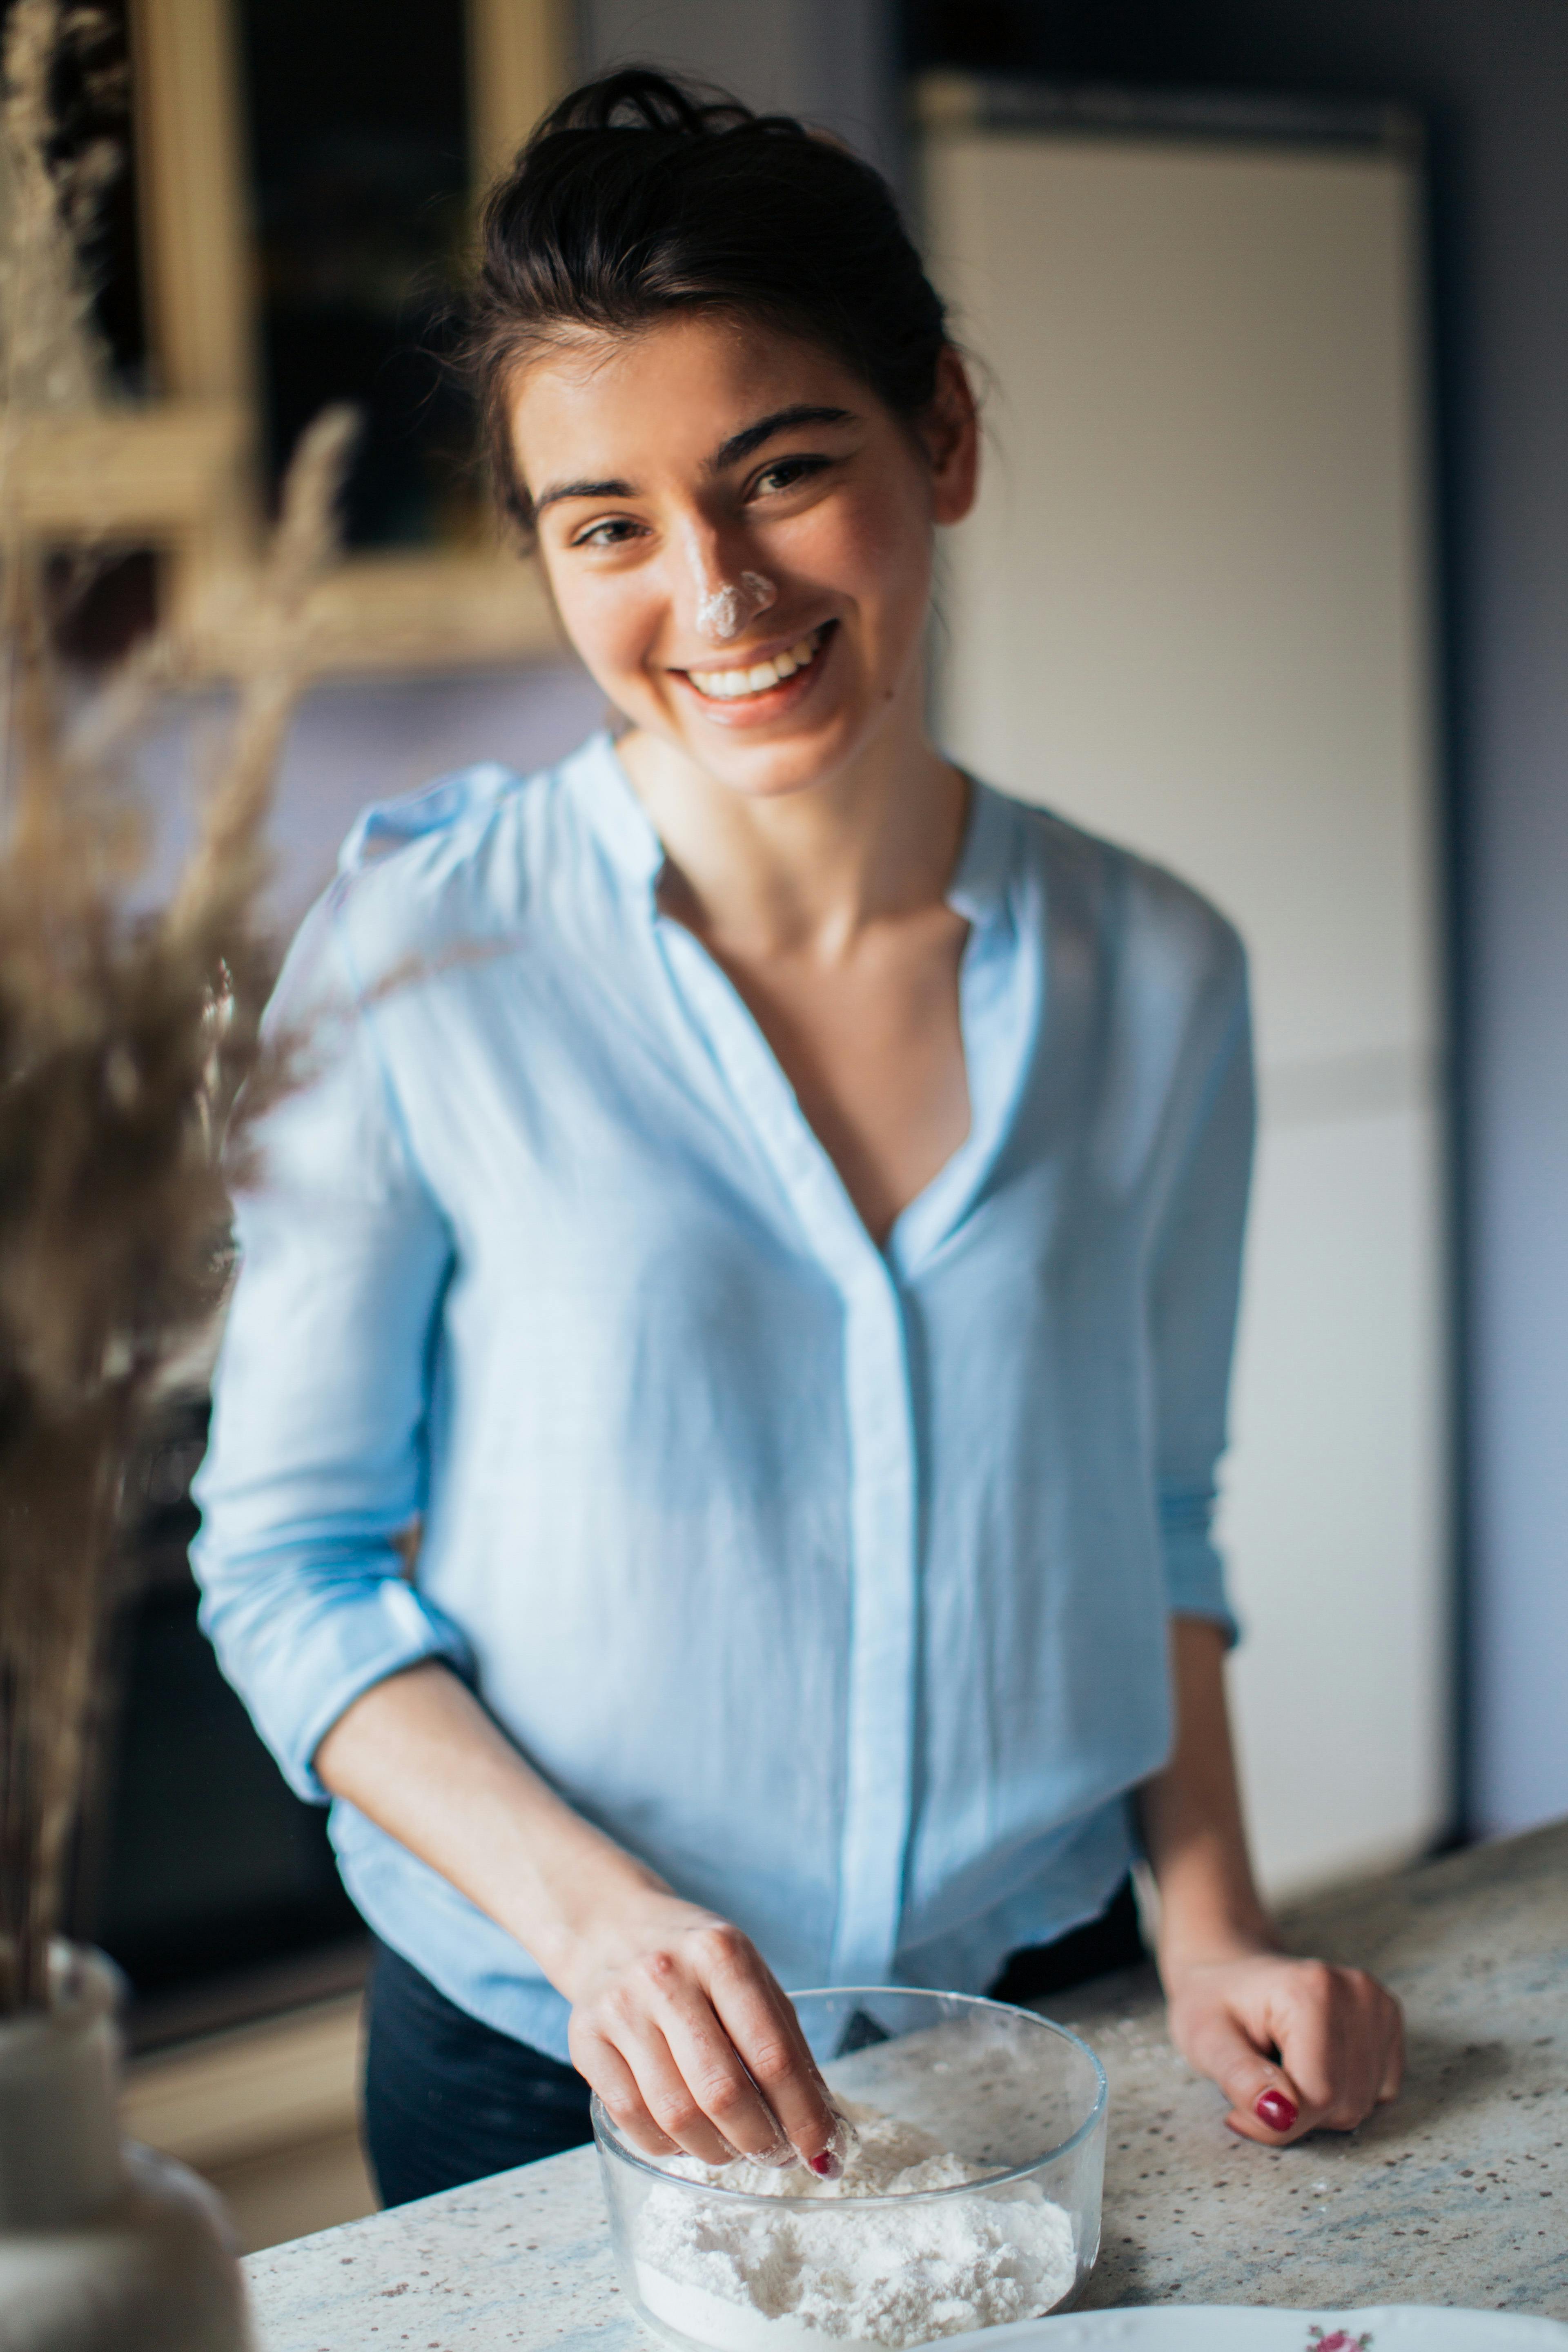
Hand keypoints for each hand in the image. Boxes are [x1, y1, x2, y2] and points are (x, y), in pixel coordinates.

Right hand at [562, 1888, 840, 2169]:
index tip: (823, 2153)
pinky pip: (631, 2118)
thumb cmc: (695, 1962)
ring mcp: (620, 2007)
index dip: (804, 2116)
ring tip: (734, 2148)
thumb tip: (822, 2127)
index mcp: (721, 1954)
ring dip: (716, 2151)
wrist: (611, 1928)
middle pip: (723, 2092)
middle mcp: (666, 1976)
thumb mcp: (750, 1976)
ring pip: (676, 2115)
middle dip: (761, 2141)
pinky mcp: (584, 2038)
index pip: (773, 2055)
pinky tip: (686, 2139)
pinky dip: (667, 2145)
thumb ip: (786, 2042)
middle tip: (777, 2156)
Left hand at [1164, 1945, 1403, 2144]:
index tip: (1239, 2110)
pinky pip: (1379, 2091)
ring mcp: (1377, 2003)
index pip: (1319, 2095)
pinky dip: (1344, 2092)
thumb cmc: (1213, 2002)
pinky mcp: (1386, 2020)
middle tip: (1259, 2084)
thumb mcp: (1205, 2039)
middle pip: (1346, 2104)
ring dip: (1320, 2106)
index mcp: (1312, 1990)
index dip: (1278, 2121)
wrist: (1228, 1967)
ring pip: (1364, 2104)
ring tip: (1283, 2067)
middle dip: (1298, 2113)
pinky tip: (1312, 2062)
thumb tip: (1282, 2115)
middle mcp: (1356, 1991)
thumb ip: (1241, 2079)